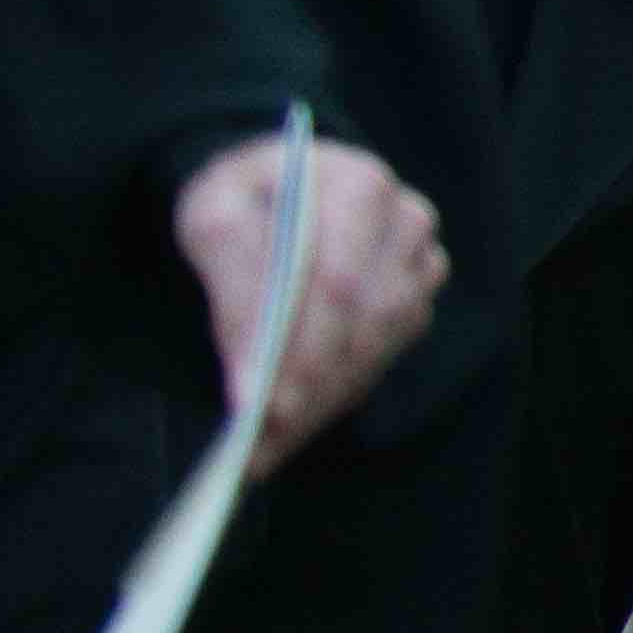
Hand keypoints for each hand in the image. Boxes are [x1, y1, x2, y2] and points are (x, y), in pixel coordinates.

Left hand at [173, 133, 447, 473]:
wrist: (274, 190)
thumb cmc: (242, 199)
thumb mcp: (213, 216)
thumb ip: (233, 283)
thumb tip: (251, 372)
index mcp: (358, 185)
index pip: (334, 279)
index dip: (297, 346)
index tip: (250, 403)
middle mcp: (406, 224)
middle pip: (361, 322)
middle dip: (304, 386)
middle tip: (252, 441)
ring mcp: (419, 265)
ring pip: (374, 349)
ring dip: (318, 403)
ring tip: (259, 446)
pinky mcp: (415, 302)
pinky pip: (380, 361)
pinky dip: (332, 399)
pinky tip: (289, 425)